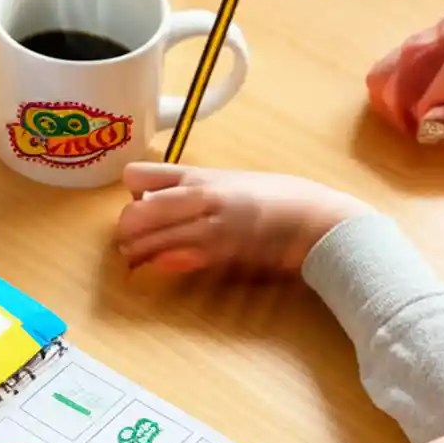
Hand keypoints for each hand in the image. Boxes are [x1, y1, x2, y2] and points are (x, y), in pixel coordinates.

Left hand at [116, 163, 369, 274]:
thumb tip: (164, 200)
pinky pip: (170, 260)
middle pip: (132, 214)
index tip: (144, 203)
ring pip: (144, 241)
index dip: (133, 193)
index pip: (137, 176)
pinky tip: (164, 266)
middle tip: (134, 241)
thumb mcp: (233, 181)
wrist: (316, 221)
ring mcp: (206, 227)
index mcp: (199, 176)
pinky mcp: (217, 255)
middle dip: (127, 232)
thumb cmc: (282, 198)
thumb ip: (197, 189)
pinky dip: (160, 264)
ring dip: (137, 253)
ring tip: (140, 258)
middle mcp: (197, 197)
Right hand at [366, 4, 443, 144]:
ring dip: (400, 89)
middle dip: (398, 105)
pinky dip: (411, 73)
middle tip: (412, 132)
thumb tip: (424, 130)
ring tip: (415, 117)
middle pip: (403, 67)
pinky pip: (419, 47)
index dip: (423, 125)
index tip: (433, 141)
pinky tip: (424, 95)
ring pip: (404, 55)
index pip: (424, 94)